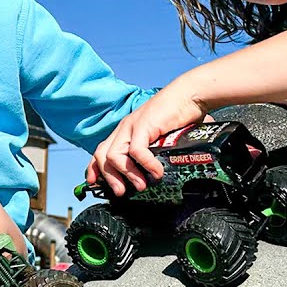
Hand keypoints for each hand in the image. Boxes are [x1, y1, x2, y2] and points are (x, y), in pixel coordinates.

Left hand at [87, 84, 206, 196]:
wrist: (191, 94)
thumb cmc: (179, 116)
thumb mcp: (162, 139)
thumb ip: (156, 153)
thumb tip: (160, 176)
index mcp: (126, 131)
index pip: (101, 151)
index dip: (95, 169)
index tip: (94, 184)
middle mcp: (125, 128)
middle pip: (102, 156)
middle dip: (109, 178)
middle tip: (121, 192)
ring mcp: (132, 126)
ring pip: (114, 155)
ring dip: (127, 174)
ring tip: (141, 185)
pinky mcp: (144, 125)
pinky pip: (137, 151)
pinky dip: (146, 164)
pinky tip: (156, 172)